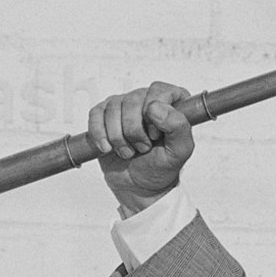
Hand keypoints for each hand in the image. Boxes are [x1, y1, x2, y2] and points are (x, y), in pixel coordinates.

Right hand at [88, 78, 199, 208]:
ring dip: (118, 137)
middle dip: (135, 131)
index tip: (154, 135)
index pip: (159, 91)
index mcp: (172, 103)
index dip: (154, 114)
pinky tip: (108, 148)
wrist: (139, 185)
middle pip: (133, 100)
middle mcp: (147, 99)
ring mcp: (124, 105)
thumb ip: (179, 127)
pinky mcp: (104, 115)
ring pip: (113, 108)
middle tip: (142, 148)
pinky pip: (95, 114)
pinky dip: (99, 134)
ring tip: (128, 151)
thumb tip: (156, 107)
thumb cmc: (161, 166)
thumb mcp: (180, 152)